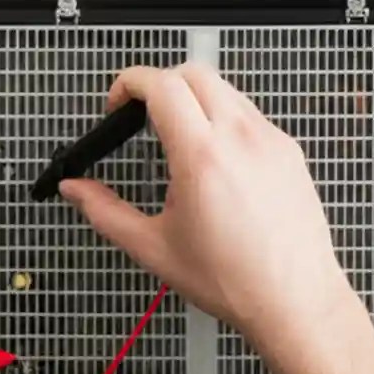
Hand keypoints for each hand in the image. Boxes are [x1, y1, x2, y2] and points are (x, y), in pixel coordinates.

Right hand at [59, 64, 360, 359]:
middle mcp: (241, 138)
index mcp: (202, 156)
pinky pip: (251, 114)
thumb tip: (77, 190)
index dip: (129, 83)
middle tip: (143, 113)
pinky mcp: (290, 151)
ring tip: (180, 139)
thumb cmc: (234, 281)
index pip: (162, 84)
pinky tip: (217, 158)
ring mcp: (271, 140)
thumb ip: (105, 212)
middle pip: (194, 72)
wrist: (296, 301)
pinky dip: (226, 119)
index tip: (118, 101)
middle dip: (160, 83)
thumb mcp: (154, 248)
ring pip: (226, 89)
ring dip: (195, 98)